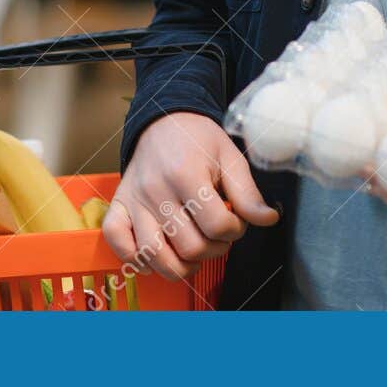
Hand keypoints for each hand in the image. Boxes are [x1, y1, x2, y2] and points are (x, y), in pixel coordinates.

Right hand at [102, 111, 278, 280]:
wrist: (162, 121)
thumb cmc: (198, 139)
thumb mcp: (230, 157)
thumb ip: (248, 193)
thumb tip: (267, 219)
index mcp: (186, 174)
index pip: (217, 224)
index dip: (235, 230)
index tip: (235, 221)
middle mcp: (156, 190)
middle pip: (189, 246)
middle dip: (214, 249)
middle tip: (218, 235)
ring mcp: (134, 201)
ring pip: (155, 255)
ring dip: (181, 265)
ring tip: (193, 253)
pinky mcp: (119, 206)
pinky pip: (118, 243)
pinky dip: (136, 258)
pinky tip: (156, 257)